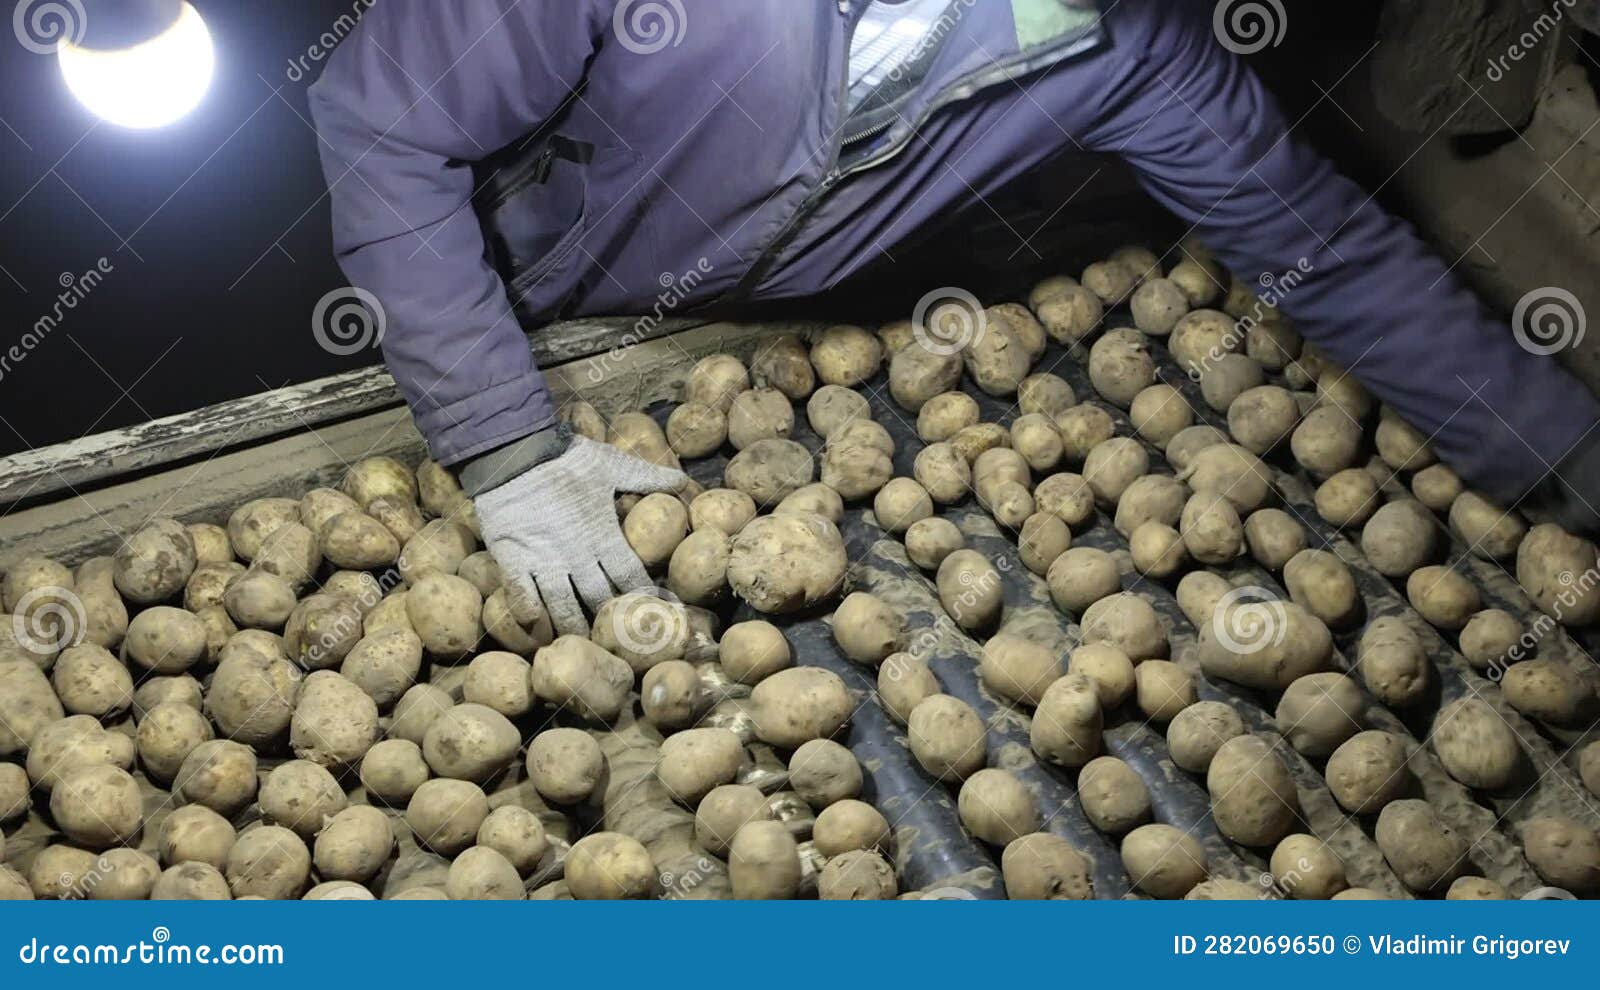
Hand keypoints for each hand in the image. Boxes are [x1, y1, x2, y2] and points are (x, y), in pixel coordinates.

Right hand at [474, 436, 687, 635]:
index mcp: (603, 536)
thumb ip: (645, 476)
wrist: (516, 452)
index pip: (631, 576)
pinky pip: (521, 594)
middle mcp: (577, 555)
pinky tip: (534, 625)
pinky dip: (527, 611)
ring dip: (571, 625)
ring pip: (561, 605)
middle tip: (617, 641)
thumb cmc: (567, 459)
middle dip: (608, 620)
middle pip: (598, 599)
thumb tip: (681, 481)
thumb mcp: (611, 464)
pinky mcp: (514, 558)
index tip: (655, 614)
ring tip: (578, 643)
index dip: (644, 597)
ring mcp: (544, 560)